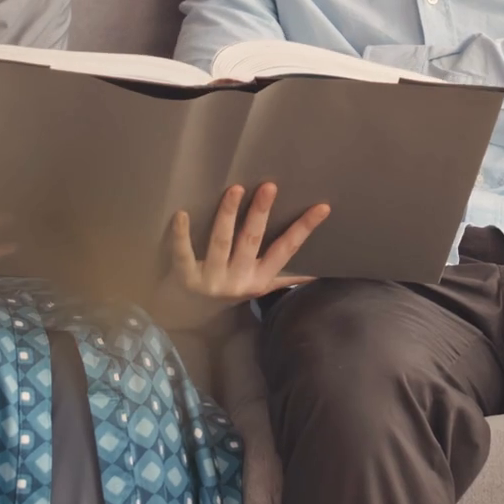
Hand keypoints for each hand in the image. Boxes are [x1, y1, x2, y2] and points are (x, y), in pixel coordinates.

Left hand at [151, 183, 329, 328]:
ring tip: (234, 189)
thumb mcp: (258, 288)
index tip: (322, 207)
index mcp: (259, 279)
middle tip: (269, 187)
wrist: (185, 317)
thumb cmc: (227, 293)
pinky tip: (181, 214)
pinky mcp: (185, 277)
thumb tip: (319, 270)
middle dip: (260, 213)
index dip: (304, 229)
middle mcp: (238, 279)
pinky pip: (184, 255)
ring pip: (221, 243)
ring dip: (228, 216)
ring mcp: (211, 279)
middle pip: (251, 241)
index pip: (287, 250)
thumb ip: (285, 277)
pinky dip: (181, 236)